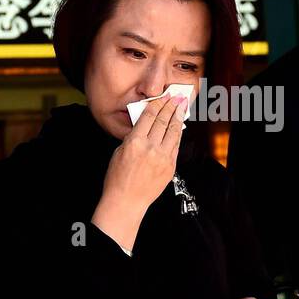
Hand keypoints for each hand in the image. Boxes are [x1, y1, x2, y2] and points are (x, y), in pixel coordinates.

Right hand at [92, 95, 185, 249]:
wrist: (126, 202)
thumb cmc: (118, 178)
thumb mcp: (119, 151)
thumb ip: (133, 137)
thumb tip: (144, 125)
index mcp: (135, 142)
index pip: (149, 116)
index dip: (157, 104)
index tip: (162, 96)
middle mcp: (151, 148)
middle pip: (163, 121)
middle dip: (170, 106)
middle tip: (175, 96)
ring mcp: (162, 158)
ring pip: (173, 132)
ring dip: (177, 117)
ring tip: (181, 106)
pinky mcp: (170, 167)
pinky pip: (175, 146)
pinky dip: (177, 134)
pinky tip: (179, 126)